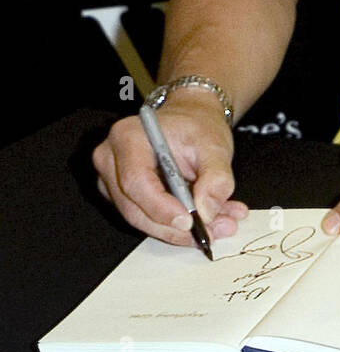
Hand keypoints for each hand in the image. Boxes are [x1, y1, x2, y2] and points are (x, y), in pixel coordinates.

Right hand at [92, 97, 248, 246]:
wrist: (191, 120)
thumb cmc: (196, 127)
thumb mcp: (215, 146)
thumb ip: (217, 178)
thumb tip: (207, 211)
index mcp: (128, 137)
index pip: (136, 181)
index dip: (161, 208)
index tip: (189, 222)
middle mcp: (111, 159)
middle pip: (134, 208)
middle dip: (173, 227)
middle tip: (211, 232)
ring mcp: (112, 179)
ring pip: (140, 219)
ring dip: (178, 230)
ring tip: (216, 225)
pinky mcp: (121, 195)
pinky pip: (144, 218)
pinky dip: (174, 225)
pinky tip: (203, 221)